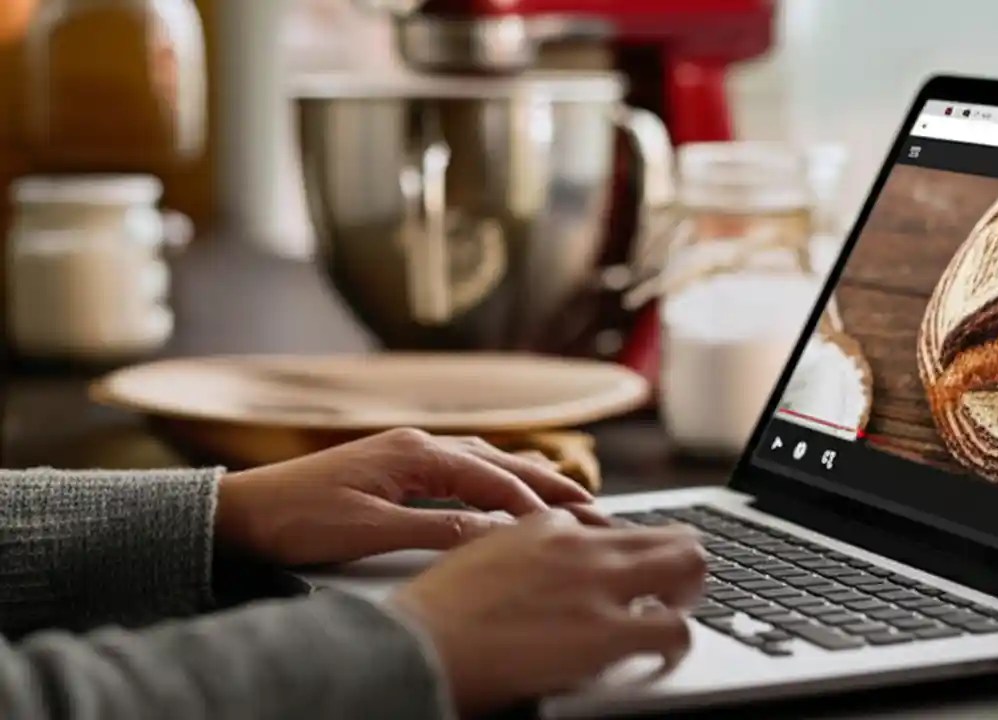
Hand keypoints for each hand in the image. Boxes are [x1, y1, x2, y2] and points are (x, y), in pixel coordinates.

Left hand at [214, 428, 604, 565]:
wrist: (241, 511)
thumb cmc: (295, 517)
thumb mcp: (368, 530)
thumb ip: (435, 529)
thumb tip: (494, 534)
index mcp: (413, 452)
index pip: (492, 476)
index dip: (533, 503)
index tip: (569, 527)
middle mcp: (416, 443)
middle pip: (498, 460)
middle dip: (548, 483)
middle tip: (592, 505)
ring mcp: (406, 451)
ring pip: (484, 460)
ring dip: (526, 478)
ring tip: (564, 497)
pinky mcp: (394, 466)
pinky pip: (462, 467)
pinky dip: (495, 478)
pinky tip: (505, 489)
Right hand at [390, 510, 705, 715]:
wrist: (411, 647)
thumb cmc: (431, 616)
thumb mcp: (477, 558)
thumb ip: (520, 552)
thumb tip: (544, 567)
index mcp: (544, 526)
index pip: (615, 526)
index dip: (629, 555)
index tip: (634, 573)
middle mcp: (579, 545)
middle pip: (669, 534)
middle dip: (681, 563)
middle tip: (673, 591)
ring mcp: (596, 584)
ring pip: (689, 564)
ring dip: (688, 591)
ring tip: (675, 615)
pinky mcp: (604, 632)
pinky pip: (675, 630)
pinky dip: (678, 640)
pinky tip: (661, 653)